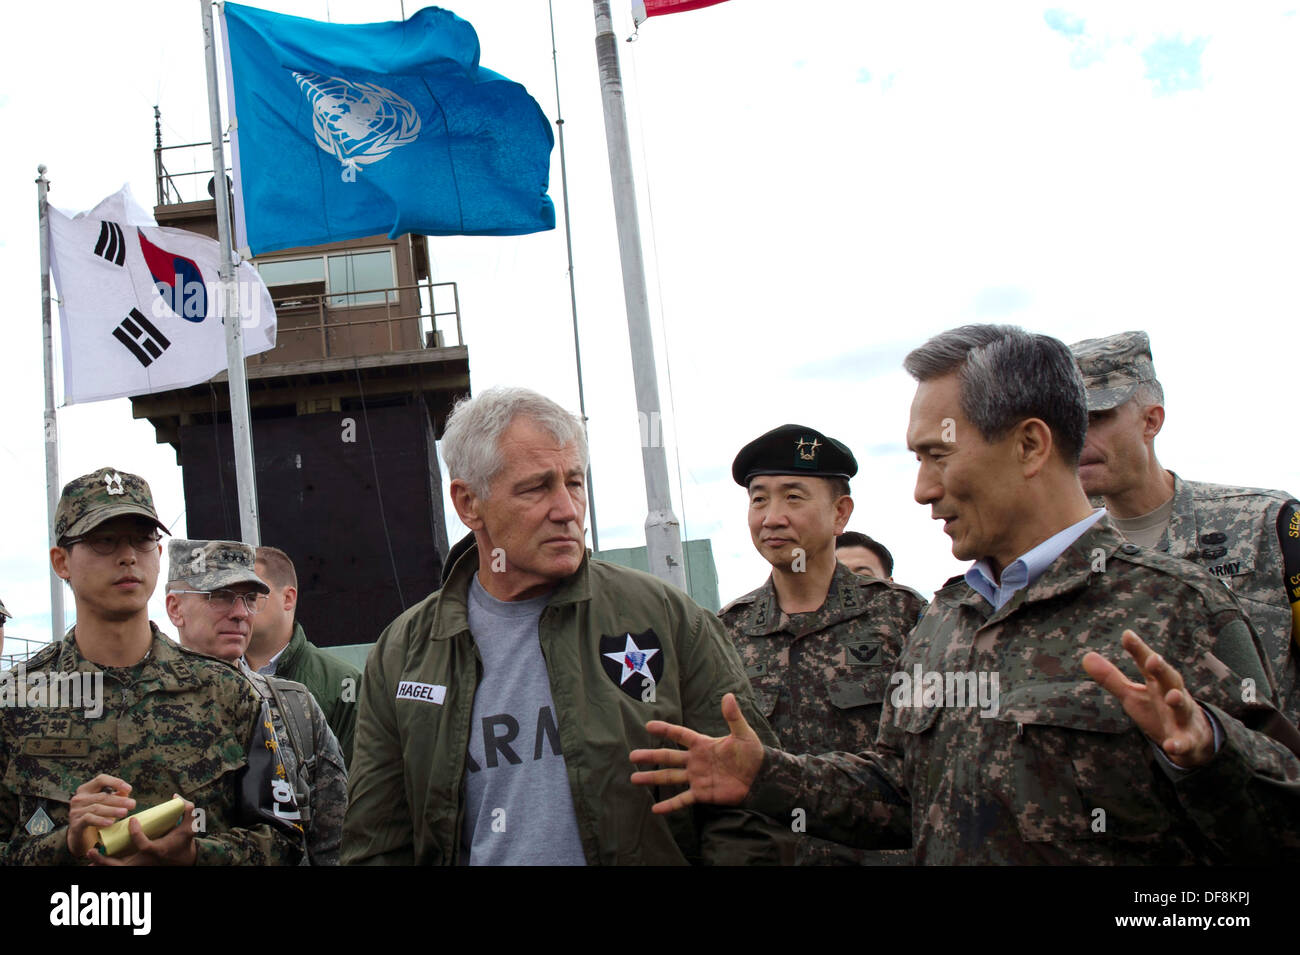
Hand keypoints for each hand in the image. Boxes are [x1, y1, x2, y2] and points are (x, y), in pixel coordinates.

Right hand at [67, 774, 134, 857]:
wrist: (82, 835)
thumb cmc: (96, 815)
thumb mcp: (107, 804)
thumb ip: (116, 796)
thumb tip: (126, 791)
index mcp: (87, 789)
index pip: (101, 779)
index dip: (116, 782)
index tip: (129, 789)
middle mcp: (79, 798)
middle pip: (101, 796)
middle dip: (119, 800)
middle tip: (132, 804)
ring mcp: (76, 811)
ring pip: (96, 808)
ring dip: (112, 810)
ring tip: (124, 812)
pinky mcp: (75, 823)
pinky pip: (89, 819)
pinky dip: (101, 820)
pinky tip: (110, 822)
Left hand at [88, 794, 196, 865]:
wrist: (184, 861)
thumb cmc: (184, 842)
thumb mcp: (189, 827)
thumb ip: (187, 811)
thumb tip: (175, 797)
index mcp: (157, 851)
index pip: (144, 845)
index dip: (136, 834)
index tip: (132, 820)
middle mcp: (145, 862)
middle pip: (121, 866)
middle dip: (105, 860)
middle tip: (93, 849)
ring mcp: (139, 866)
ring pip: (117, 870)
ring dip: (101, 864)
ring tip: (90, 853)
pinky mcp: (136, 867)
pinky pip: (118, 869)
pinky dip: (105, 867)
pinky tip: (93, 864)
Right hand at [629, 692, 764, 812]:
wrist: (759, 777)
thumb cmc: (751, 753)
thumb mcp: (742, 733)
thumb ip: (733, 717)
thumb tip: (729, 695)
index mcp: (702, 744)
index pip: (680, 735)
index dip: (665, 730)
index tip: (649, 726)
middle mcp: (695, 760)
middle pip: (668, 757)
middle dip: (650, 757)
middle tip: (632, 756)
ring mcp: (696, 778)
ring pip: (670, 777)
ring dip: (652, 778)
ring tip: (634, 779)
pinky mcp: (702, 794)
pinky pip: (682, 799)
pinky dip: (670, 805)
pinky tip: (656, 809)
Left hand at [1083, 629, 1215, 768]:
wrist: (1191, 739)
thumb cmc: (1157, 710)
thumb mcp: (1132, 694)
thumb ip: (1111, 677)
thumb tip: (1086, 656)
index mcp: (1158, 682)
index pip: (1148, 664)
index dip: (1138, 650)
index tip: (1127, 635)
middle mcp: (1173, 695)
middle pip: (1170, 679)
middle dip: (1162, 669)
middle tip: (1153, 659)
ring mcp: (1182, 718)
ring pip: (1182, 708)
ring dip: (1178, 702)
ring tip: (1173, 697)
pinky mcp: (1187, 741)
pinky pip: (1185, 743)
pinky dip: (1179, 744)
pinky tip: (1171, 746)